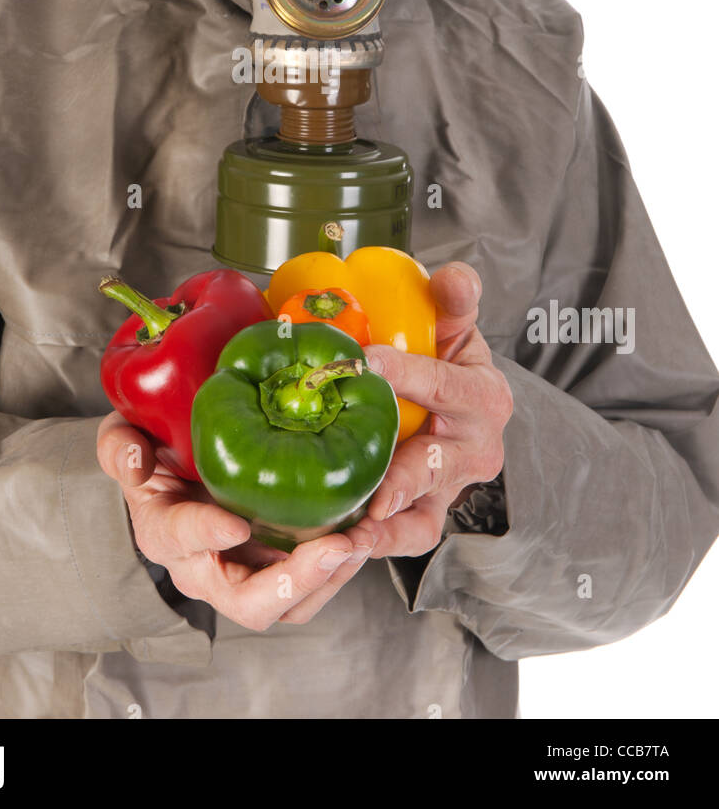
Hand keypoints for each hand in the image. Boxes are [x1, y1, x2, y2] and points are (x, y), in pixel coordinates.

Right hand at [96, 412, 374, 629]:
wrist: (179, 466)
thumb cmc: (153, 453)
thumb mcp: (125, 437)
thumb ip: (120, 447)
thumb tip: (136, 465)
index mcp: (165, 533)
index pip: (180, 541)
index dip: (205, 535)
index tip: (234, 522)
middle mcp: (206, 568)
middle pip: (249, 602)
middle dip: (296, 581)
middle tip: (335, 547)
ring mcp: (247, 573)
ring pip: (291, 604)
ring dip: (332, 576)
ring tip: (363, 537)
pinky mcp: (279, 565)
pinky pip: (312, 584)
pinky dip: (342, 563)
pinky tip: (365, 528)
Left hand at [347, 261, 512, 559]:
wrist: (449, 403)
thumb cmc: (445, 359)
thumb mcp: (454, 322)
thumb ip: (456, 297)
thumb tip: (455, 278)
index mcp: (484, 396)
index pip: (447, 385)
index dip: (407, 374)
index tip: (365, 364)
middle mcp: (475, 449)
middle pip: (439, 463)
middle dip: (403, 472)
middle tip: (369, 478)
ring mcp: (449, 488)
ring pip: (424, 513)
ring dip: (389, 525)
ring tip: (354, 529)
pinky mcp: (425, 514)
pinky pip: (407, 536)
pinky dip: (378, 547)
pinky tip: (341, 544)